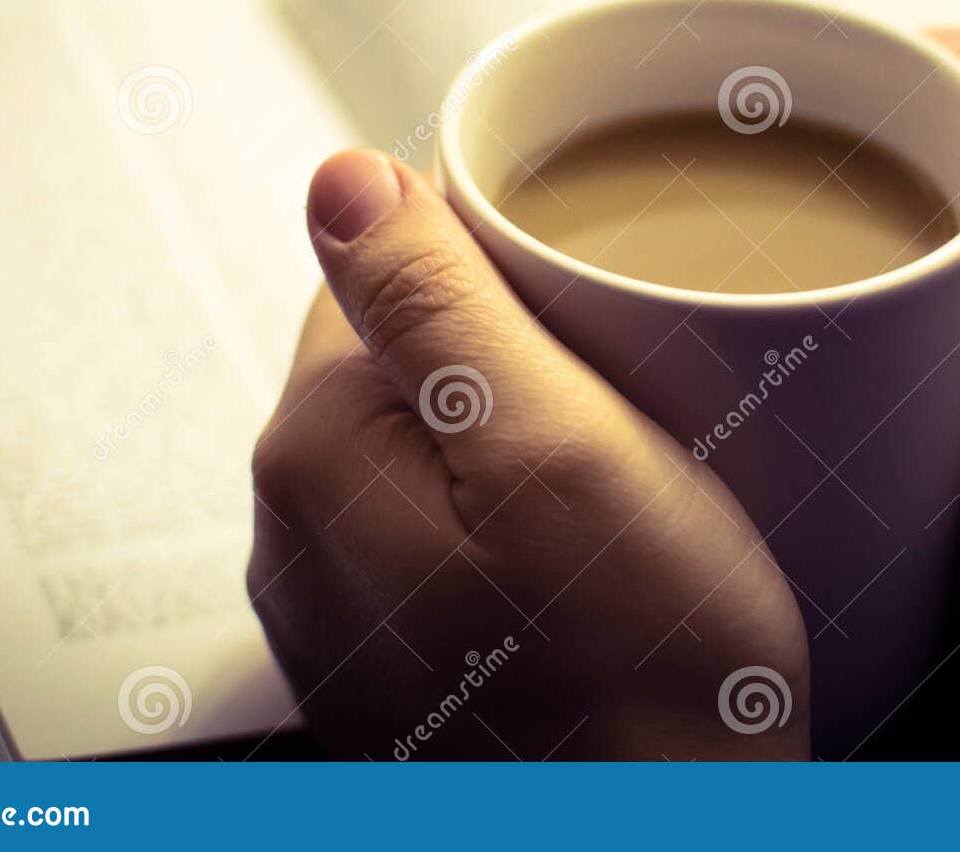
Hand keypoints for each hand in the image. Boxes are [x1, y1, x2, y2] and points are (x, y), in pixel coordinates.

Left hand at [247, 150, 808, 759]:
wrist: (663, 851)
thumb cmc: (638, 674)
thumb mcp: (554, 451)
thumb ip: (432, 303)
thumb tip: (339, 174)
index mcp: (314, 452)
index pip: (377, 270)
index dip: (493, 259)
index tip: (585, 296)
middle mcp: (295, 529)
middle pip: (399, 353)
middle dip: (504, 346)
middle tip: (620, 393)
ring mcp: (342, 600)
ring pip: (425, 439)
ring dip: (509, 427)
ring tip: (613, 474)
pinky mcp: (396, 648)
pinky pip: (439, 523)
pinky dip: (504, 506)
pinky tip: (578, 552)